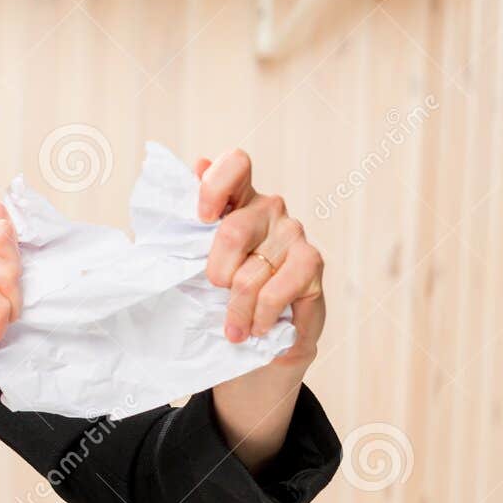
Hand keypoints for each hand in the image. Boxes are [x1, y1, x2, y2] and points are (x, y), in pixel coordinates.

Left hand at [196, 148, 324, 371]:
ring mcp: (293, 233)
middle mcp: (269, 209)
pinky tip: (258, 327)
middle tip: (215, 294)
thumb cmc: (224, 292)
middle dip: (216, 274)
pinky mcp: (312, 262)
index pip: (236, 165)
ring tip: (234, 329)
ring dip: (237, 309)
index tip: (202, 218)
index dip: (215, 186)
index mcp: (238, 200)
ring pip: (251, 273)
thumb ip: (190, 220)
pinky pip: (275, 291)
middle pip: (233, 231)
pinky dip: (260, 315)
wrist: (263, 338)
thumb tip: (198, 165)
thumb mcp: (196, 259)